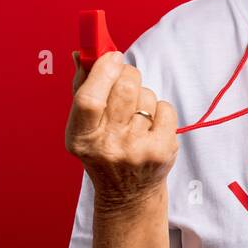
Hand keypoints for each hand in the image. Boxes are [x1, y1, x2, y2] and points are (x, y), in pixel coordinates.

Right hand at [65, 50, 178, 212]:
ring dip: (143, 96)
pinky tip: (151, 126)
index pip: (88, 99)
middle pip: (125, 89)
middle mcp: (108, 147)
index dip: (102, 72)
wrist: (128, 194)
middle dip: (128, 74)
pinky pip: (166, 108)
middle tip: (126, 77)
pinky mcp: (161, 152)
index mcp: (81, 138)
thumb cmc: (103, 149)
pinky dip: (160, 109)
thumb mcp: (84, 126)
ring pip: (146, 96)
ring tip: (135, 115)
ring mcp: (137, 151)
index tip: (112, 56)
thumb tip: (84, 53)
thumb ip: (82, 87)